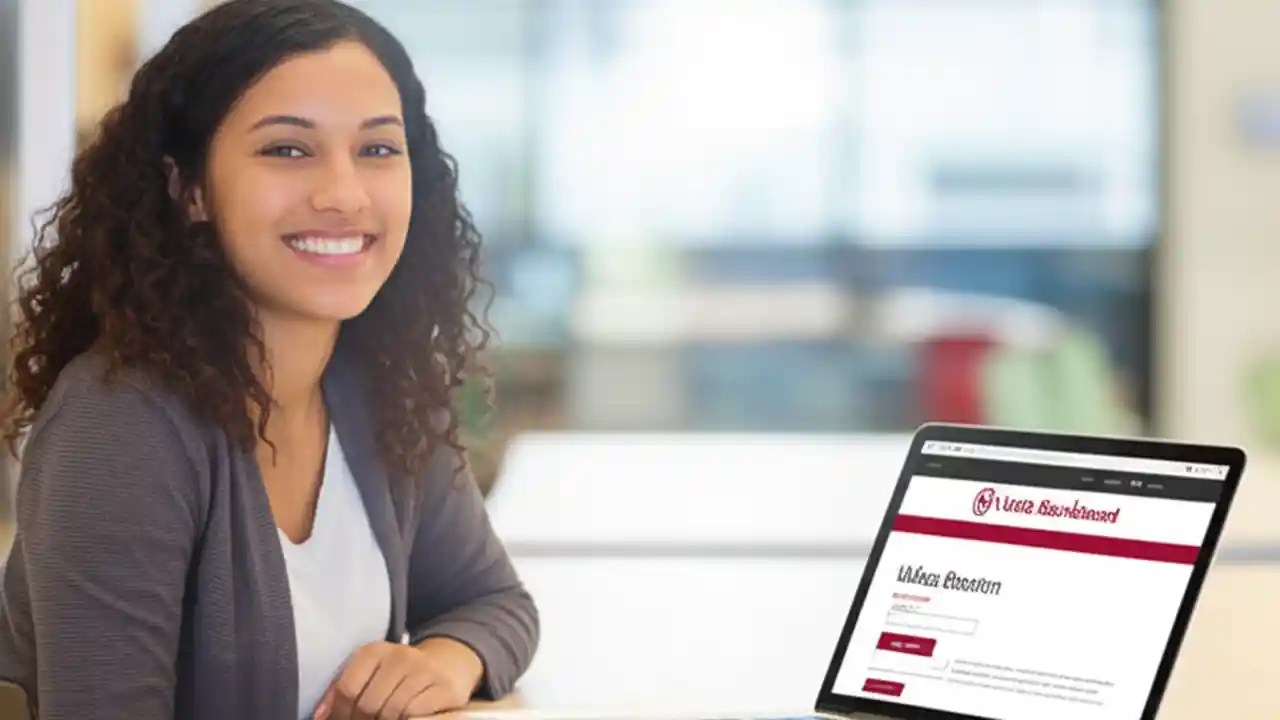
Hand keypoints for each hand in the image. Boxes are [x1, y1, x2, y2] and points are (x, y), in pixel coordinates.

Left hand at [313, 637, 484, 719]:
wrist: (449, 665)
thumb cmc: (400, 676)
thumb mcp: (372, 674)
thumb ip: (343, 692)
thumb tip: (319, 716)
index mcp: (375, 652)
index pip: (347, 688)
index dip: (340, 713)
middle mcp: (400, 656)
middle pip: (368, 704)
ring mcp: (424, 671)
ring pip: (391, 712)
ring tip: (386, 718)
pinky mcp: (444, 688)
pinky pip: (414, 714)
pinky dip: (408, 719)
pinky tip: (407, 716)